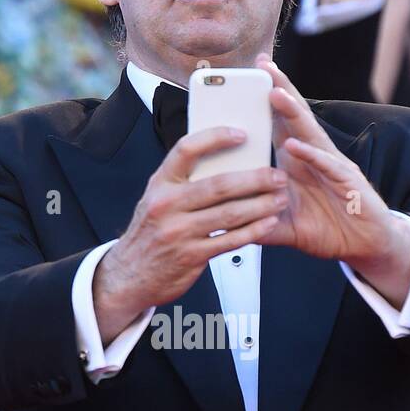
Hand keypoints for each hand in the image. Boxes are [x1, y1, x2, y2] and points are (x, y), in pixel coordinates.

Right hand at [93, 126, 288, 340]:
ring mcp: (178, 231)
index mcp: (160, 183)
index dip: (216, 138)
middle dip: (255, 179)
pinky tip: (268, 223)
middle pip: (219, 185)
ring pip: (229, 214)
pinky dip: (253, 232)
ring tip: (280, 198)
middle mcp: (167, 205)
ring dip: (260, 205)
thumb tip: (224, 161)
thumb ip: (184, 183)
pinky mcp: (190, 256)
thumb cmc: (150, 233)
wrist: (129, 276)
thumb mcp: (157, 200)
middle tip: (277, 175)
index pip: (187, 150)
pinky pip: (229, 241)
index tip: (241, 134)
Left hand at [251, 56, 409, 303]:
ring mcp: (332, 167)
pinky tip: (296, 146)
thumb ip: (258, 222)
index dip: (263, 103)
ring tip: (275, 93)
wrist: (364, 245)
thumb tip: (227, 226)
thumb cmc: (329, 229)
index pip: (277, 126)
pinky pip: (328, 166)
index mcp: (297, 163)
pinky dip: (312, 156)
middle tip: (263, 66)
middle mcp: (314, 158)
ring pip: (310, 134)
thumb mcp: (285, 227)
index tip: (246, 79)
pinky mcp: (348, 183)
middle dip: (279, 89)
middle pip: (294, 118)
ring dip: (293, 113)